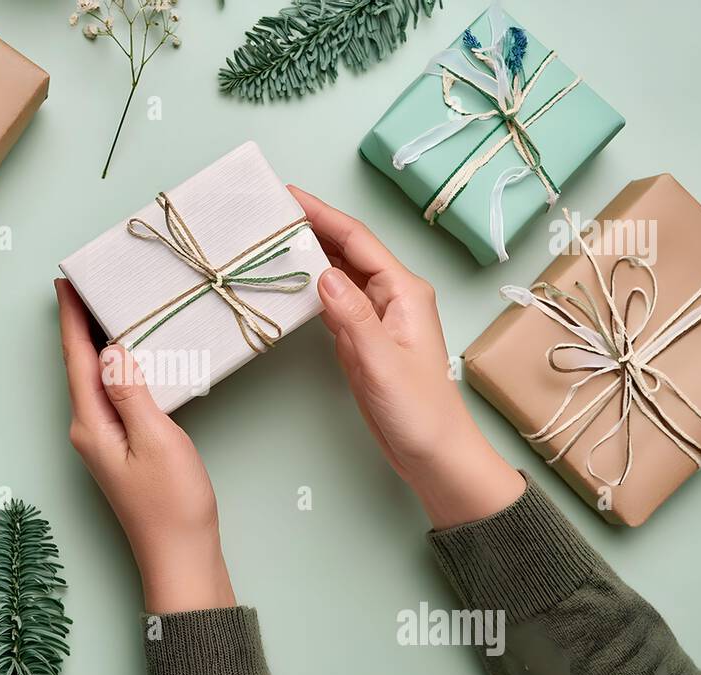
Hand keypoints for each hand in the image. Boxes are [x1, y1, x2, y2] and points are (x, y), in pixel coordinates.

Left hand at [55, 279, 234, 613]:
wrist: (181, 557)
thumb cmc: (172, 504)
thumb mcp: (156, 439)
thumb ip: (130, 392)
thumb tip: (110, 350)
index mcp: (91, 425)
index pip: (77, 360)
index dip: (72, 319)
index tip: (65, 282)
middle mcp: (89, 431)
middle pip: (80, 366)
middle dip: (80, 324)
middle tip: (85, 283)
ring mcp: (104, 442)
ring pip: (96, 380)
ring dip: (98, 344)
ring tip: (104, 308)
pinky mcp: (122, 449)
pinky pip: (112, 396)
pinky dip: (116, 369)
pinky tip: (128, 358)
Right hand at [289, 186, 525, 528]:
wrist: (433, 453)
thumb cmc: (420, 411)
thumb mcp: (382, 361)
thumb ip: (352, 316)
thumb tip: (323, 274)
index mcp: (403, 292)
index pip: (357, 241)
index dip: (322, 215)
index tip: (288, 196)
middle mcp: (390, 297)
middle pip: (345, 250)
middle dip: (309, 227)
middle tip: (268, 213)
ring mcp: (376, 317)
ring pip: (336, 274)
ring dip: (306, 255)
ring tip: (270, 240)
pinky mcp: (362, 339)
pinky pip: (331, 302)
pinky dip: (308, 288)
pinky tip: (287, 283)